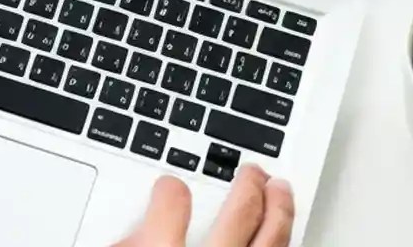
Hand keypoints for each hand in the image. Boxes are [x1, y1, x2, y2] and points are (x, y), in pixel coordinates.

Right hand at [117, 166, 294, 246]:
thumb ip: (129, 244)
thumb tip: (134, 232)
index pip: (172, 203)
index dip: (170, 190)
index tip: (172, 187)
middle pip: (240, 215)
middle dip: (247, 187)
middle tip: (250, 172)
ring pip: (273, 240)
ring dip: (280, 210)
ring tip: (281, 190)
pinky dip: (283, 243)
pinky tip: (282, 235)